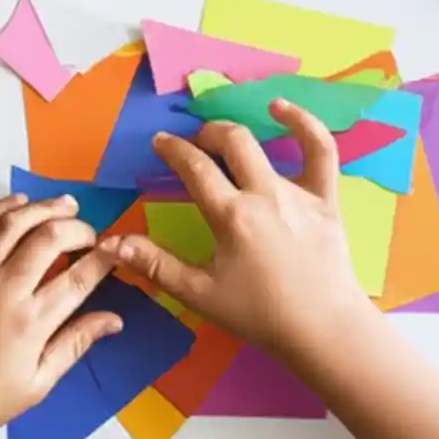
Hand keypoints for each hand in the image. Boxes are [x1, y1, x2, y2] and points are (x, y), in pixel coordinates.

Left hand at [0, 194, 123, 438]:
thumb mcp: (38, 383)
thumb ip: (76, 344)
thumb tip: (114, 320)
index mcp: (31, 322)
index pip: (79, 278)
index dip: (104, 257)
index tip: (117, 249)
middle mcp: (3, 290)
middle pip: (48, 238)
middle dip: (77, 227)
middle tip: (89, 232)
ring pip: (12, 223)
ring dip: (42, 208)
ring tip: (64, 204)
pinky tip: (17, 204)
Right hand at [115, 99, 373, 360]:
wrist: (323, 329)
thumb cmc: (260, 315)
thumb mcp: (201, 294)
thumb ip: (156, 265)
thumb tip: (113, 243)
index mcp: (231, 217)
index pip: (193, 168)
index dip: (172, 150)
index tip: (160, 143)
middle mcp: (263, 195)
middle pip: (230, 143)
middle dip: (204, 135)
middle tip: (192, 145)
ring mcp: (297, 193)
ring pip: (265, 144)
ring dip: (238, 132)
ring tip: (222, 134)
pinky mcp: (326, 199)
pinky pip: (321, 151)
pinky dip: (305, 123)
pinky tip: (283, 108)